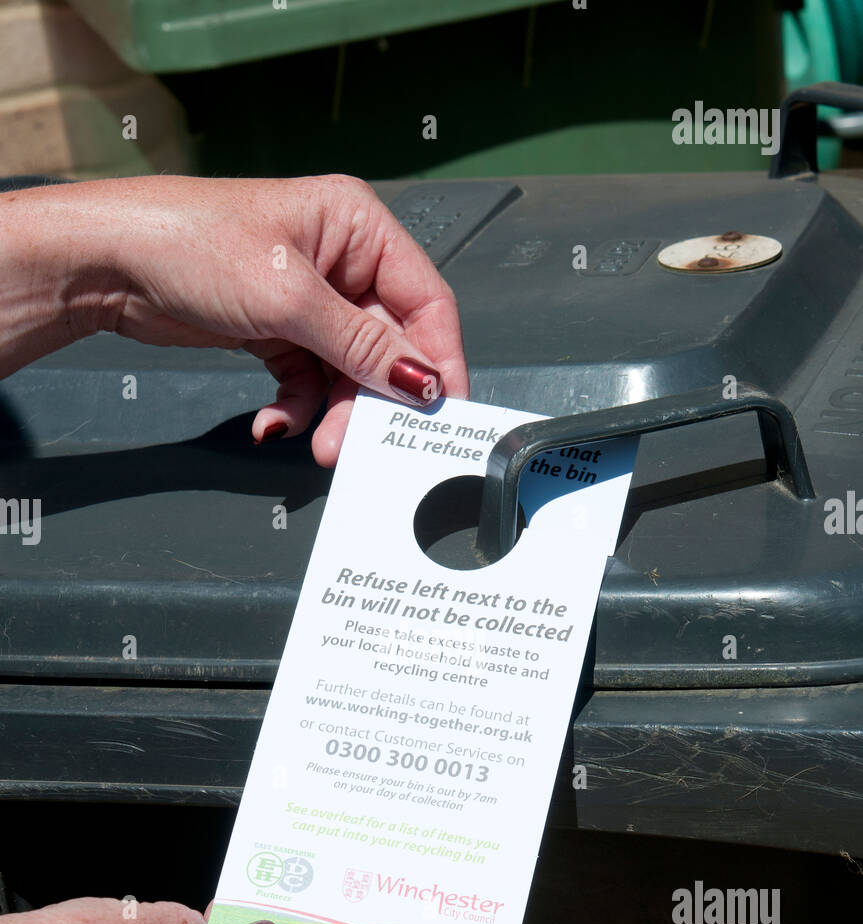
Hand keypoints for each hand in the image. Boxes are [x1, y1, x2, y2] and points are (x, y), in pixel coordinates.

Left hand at [0, 174, 468, 464]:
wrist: (107, 262)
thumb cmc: (190, 242)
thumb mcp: (289, 298)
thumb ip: (362, 347)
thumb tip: (422, 383)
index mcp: (358, 226)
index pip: (426, 302)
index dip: (438, 362)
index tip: (440, 414)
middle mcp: (341, 260)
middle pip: (387, 347)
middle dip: (372, 400)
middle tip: (359, 444)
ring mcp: (308, 299)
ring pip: (348, 373)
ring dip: (333, 413)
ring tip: (316, 444)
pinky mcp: (277, 330)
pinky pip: (308, 382)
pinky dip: (296, 408)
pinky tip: (273, 423)